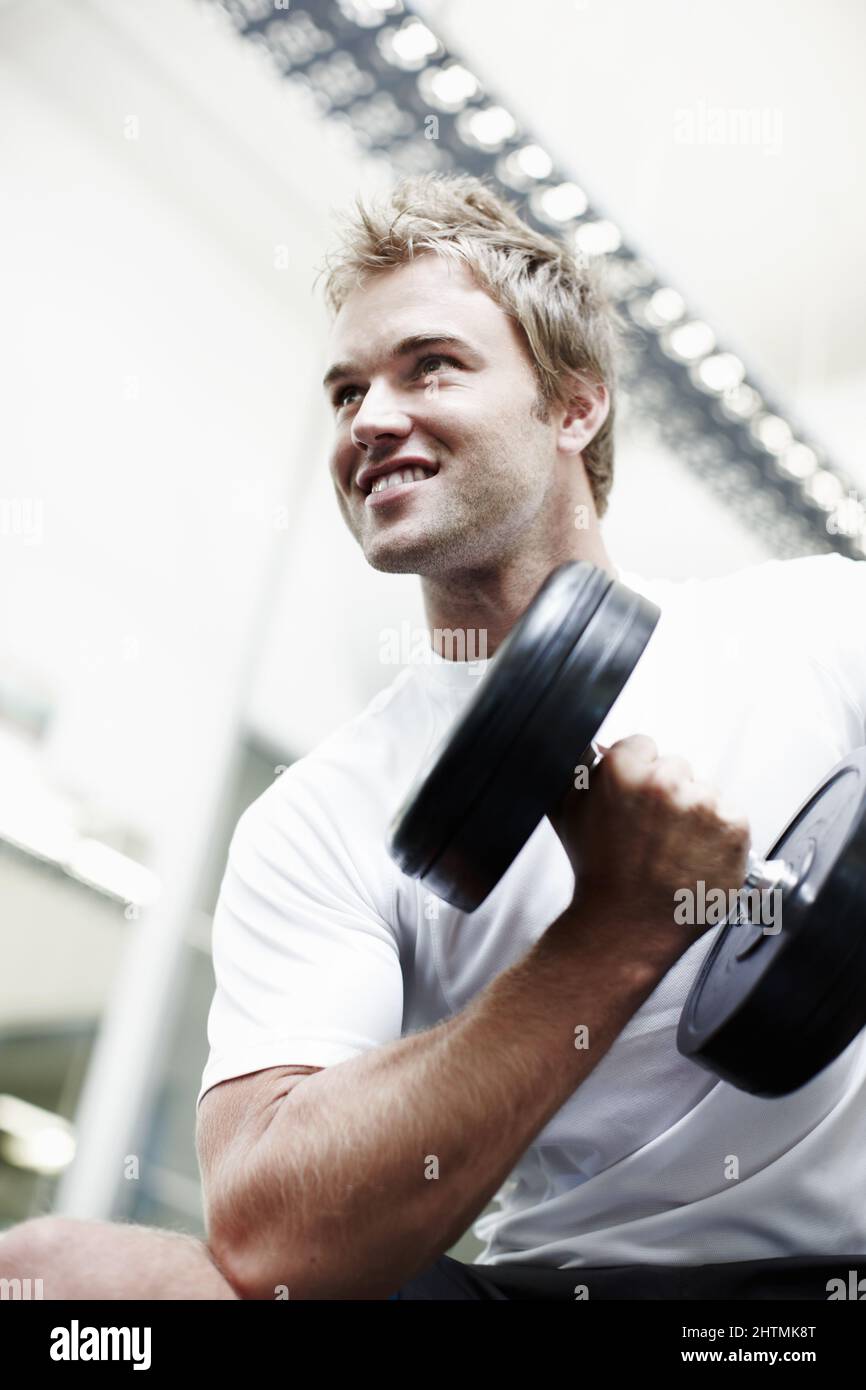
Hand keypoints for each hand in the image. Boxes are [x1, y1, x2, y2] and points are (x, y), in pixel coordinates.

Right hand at [549, 734, 750, 971]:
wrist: (626, 926)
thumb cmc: (599, 875)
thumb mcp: (569, 813)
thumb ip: (582, 772)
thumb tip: (596, 747)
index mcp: (622, 770)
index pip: (643, 746)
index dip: (638, 775)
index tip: (638, 801)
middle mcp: (664, 782)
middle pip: (677, 769)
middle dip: (668, 795)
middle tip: (653, 833)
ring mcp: (701, 805)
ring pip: (705, 794)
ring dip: (695, 816)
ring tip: (673, 850)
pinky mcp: (732, 829)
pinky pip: (730, 818)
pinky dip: (719, 837)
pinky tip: (694, 858)